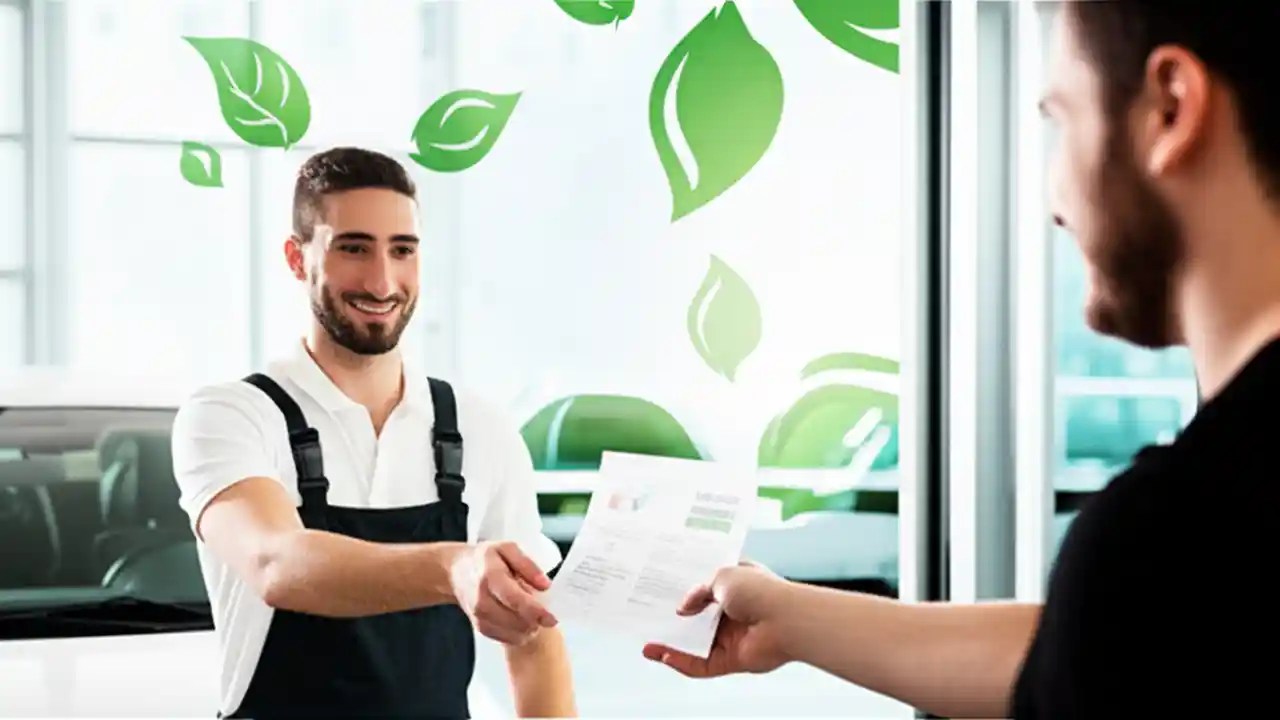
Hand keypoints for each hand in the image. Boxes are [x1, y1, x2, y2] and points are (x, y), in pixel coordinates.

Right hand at [449, 541, 556, 645]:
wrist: (456, 571)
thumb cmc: (484, 559)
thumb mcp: (507, 549)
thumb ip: (528, 565)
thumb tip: (545, 585)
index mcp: (491, 577)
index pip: (515, 599)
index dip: (536, 612)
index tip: (552, 618)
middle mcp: (482, 600)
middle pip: (515, 621)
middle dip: (535, 621)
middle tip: (545, 611)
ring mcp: (479, 616)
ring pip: (512, 633)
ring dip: (528, 628)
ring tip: (533, 614)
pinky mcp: (480, 627)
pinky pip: (505, 638)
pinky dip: (518, 634)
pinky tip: (523, 623)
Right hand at [642, 561, 791, 677]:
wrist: (787, 620)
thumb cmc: (761, 591)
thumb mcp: (722, 577)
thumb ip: (699, 592)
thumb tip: (683, 608)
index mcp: (737, 586)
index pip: (707, 588)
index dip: (687, 590)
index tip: (663, 592)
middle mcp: (734, 612)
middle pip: (699, 620)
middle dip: (676, 621)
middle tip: (650, 619)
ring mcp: (733, 638)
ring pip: (696, 646)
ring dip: (672, 646)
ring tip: (648, 644)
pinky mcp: (732, 660)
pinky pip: (702, 664)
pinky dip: (682, 662)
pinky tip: (663, 655)